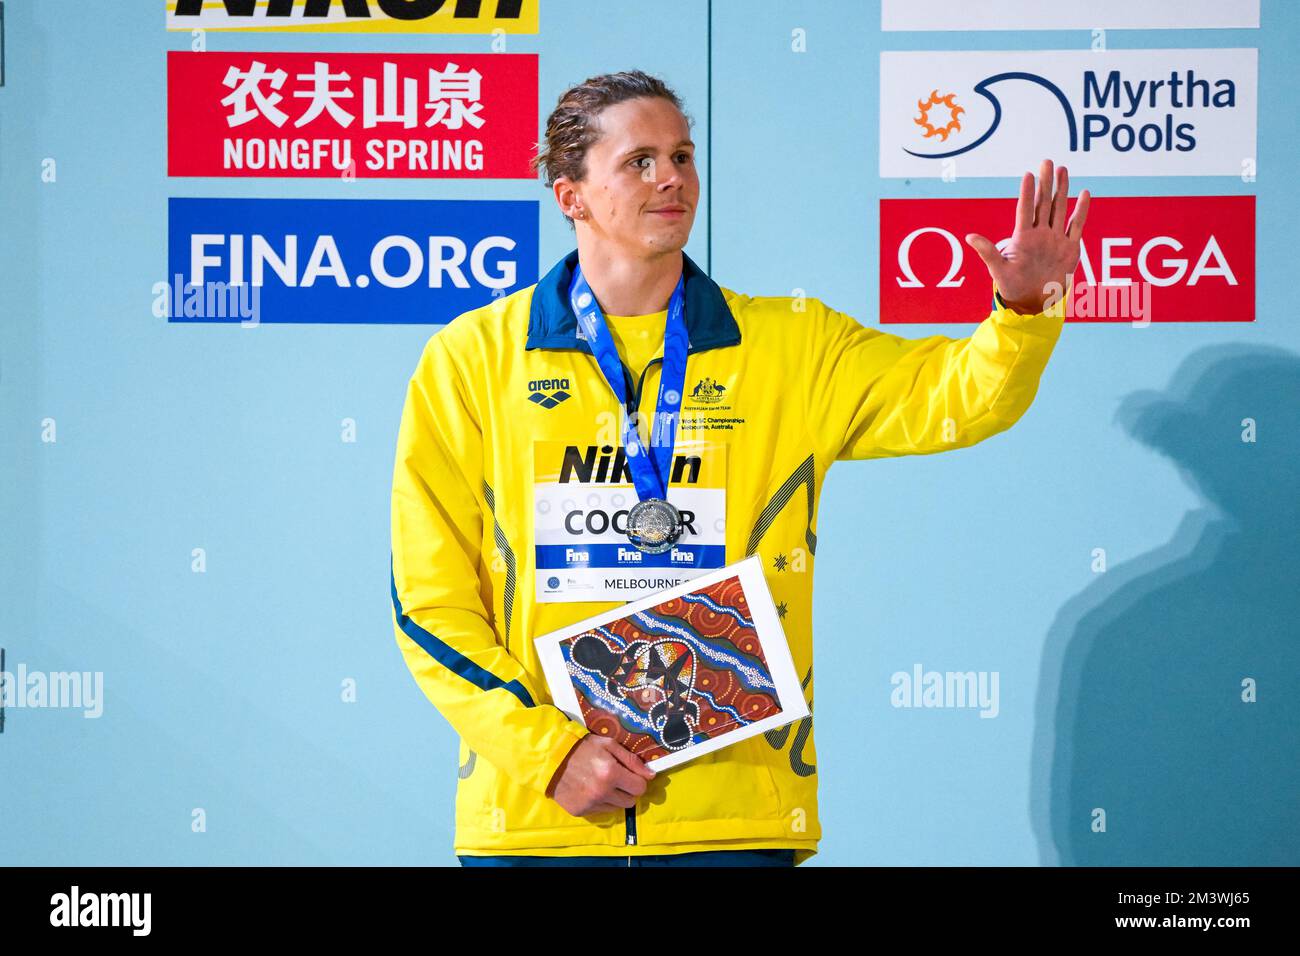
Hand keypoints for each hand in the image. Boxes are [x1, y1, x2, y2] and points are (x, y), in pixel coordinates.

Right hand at [547, 734, 655, 816]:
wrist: (550, 757)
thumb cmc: (582, 747)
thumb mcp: (608, 744)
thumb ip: (631, 760)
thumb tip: (650, 775)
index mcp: (611, 773)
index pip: (640, 788)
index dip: (638, 780)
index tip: (631, 774)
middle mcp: (602, 792)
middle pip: (631, 801)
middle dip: (628, 790)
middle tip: (617, 778)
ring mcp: (590, 804)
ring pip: (617, 808)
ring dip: (614, 797)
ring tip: (602, 782)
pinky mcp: (580, 811)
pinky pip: (600, 810)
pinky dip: (600, 801)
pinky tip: (590, 789)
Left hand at [965, 158, 1090, 314]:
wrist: (1032, 302)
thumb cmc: (1012, 287)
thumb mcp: (998, 270)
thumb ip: (988, 252)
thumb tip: (969, 237)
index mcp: (1023, 238)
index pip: (1025, 209)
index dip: (1027, 192)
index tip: (1027, 174)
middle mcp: (1040, 234)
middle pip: (1044, 204)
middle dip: (1045, 183)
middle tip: (1046, 162)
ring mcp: (1055, 239)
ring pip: (1060, 209)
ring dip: (1062, 190)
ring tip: (1062, 169)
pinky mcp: (1070, 248)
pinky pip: (1077, 226)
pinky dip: (1081, 211)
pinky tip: (1084, 194)